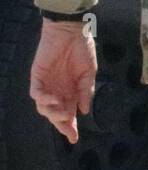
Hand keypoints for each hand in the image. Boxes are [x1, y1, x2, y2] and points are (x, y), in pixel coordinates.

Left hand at [29, 19, 96, 143]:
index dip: (70, 127)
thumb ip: (86, 91)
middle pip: (55, 114)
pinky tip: (54, 99)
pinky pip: (36, 93)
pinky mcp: (37, 76)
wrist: (71, 30)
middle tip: (69, 130)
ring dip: (52, 114)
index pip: (68, 114)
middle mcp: (58, 90)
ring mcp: (47, 84)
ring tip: (61, 114)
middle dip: (61, 125)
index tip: (74, 139)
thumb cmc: (82, 48)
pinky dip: (43, 100)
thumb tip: (85, 110)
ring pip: (43, 107)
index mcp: (71, 91)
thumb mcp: (89, 72)